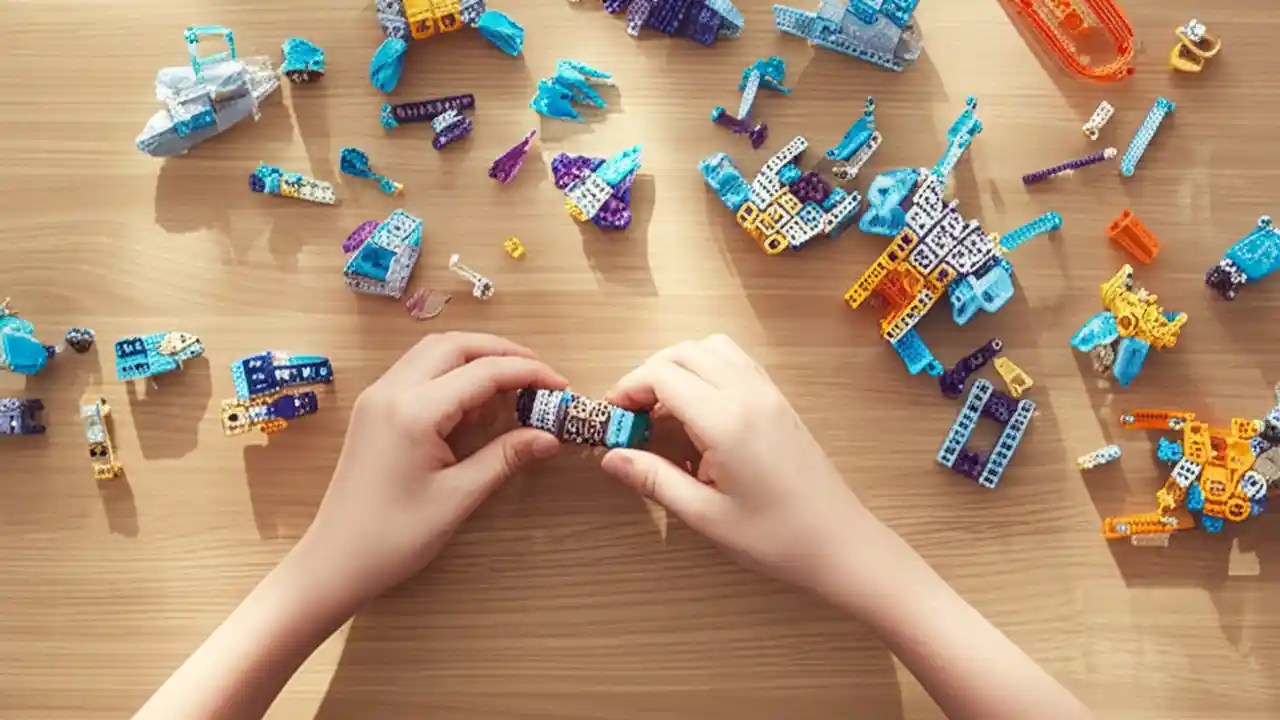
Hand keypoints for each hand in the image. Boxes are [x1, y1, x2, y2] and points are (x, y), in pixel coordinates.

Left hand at [294, 332, 566, 611]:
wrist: (334, 562)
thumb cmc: (393, 538)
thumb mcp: (458, 497)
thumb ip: (505, 457)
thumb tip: (549, 436)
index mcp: (414, 412)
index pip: (483, 372)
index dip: (528, 373)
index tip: (561, 386)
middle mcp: (391, 392)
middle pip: (456, 346)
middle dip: (503, 353)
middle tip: (541, 376)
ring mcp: (377, 397)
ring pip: (435, 352)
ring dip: (476, 359)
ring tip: (512, 388)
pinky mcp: (373, 410)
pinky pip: (418, 372)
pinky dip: (452, 374)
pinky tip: (474, 405)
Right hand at [601, 335, 881, 599]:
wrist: (840, 542)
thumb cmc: (774, 537)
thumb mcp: (705, 516)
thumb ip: (654, 479)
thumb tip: (611, 457)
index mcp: (726, 421)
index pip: (663, 375)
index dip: (629, 388)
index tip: (614, 417)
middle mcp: (748, 394)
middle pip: (684, 351)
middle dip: (649, 374)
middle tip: (633, 414)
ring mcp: (768, 393)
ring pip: (712, 348)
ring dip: (679, 365)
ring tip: (664, 409)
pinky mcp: (780, 400)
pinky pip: (736, 362)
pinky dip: (707, 369)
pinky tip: (699, 410)